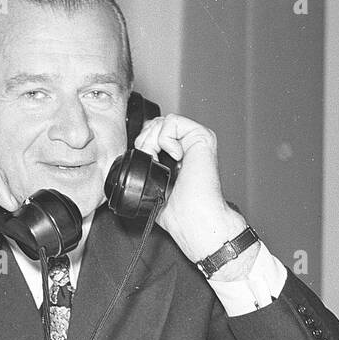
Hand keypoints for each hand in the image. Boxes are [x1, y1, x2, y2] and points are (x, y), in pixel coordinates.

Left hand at [135, 114, 248, 265]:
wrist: (194, 219)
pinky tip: (176, 156)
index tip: (144, 161)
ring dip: (153, 140)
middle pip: (156, 123)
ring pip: (163, 121)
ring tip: (161, 160)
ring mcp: (196, 139)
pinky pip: (172, 121)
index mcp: (179, 155)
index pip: (154, 133)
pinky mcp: (202, 136)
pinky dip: (165, 139)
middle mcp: (189, 145)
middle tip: (151, 160)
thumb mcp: (153, 185)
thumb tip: (135, 153)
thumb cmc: (179, 211)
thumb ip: (148, 166)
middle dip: (145, 139)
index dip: (142, 142)